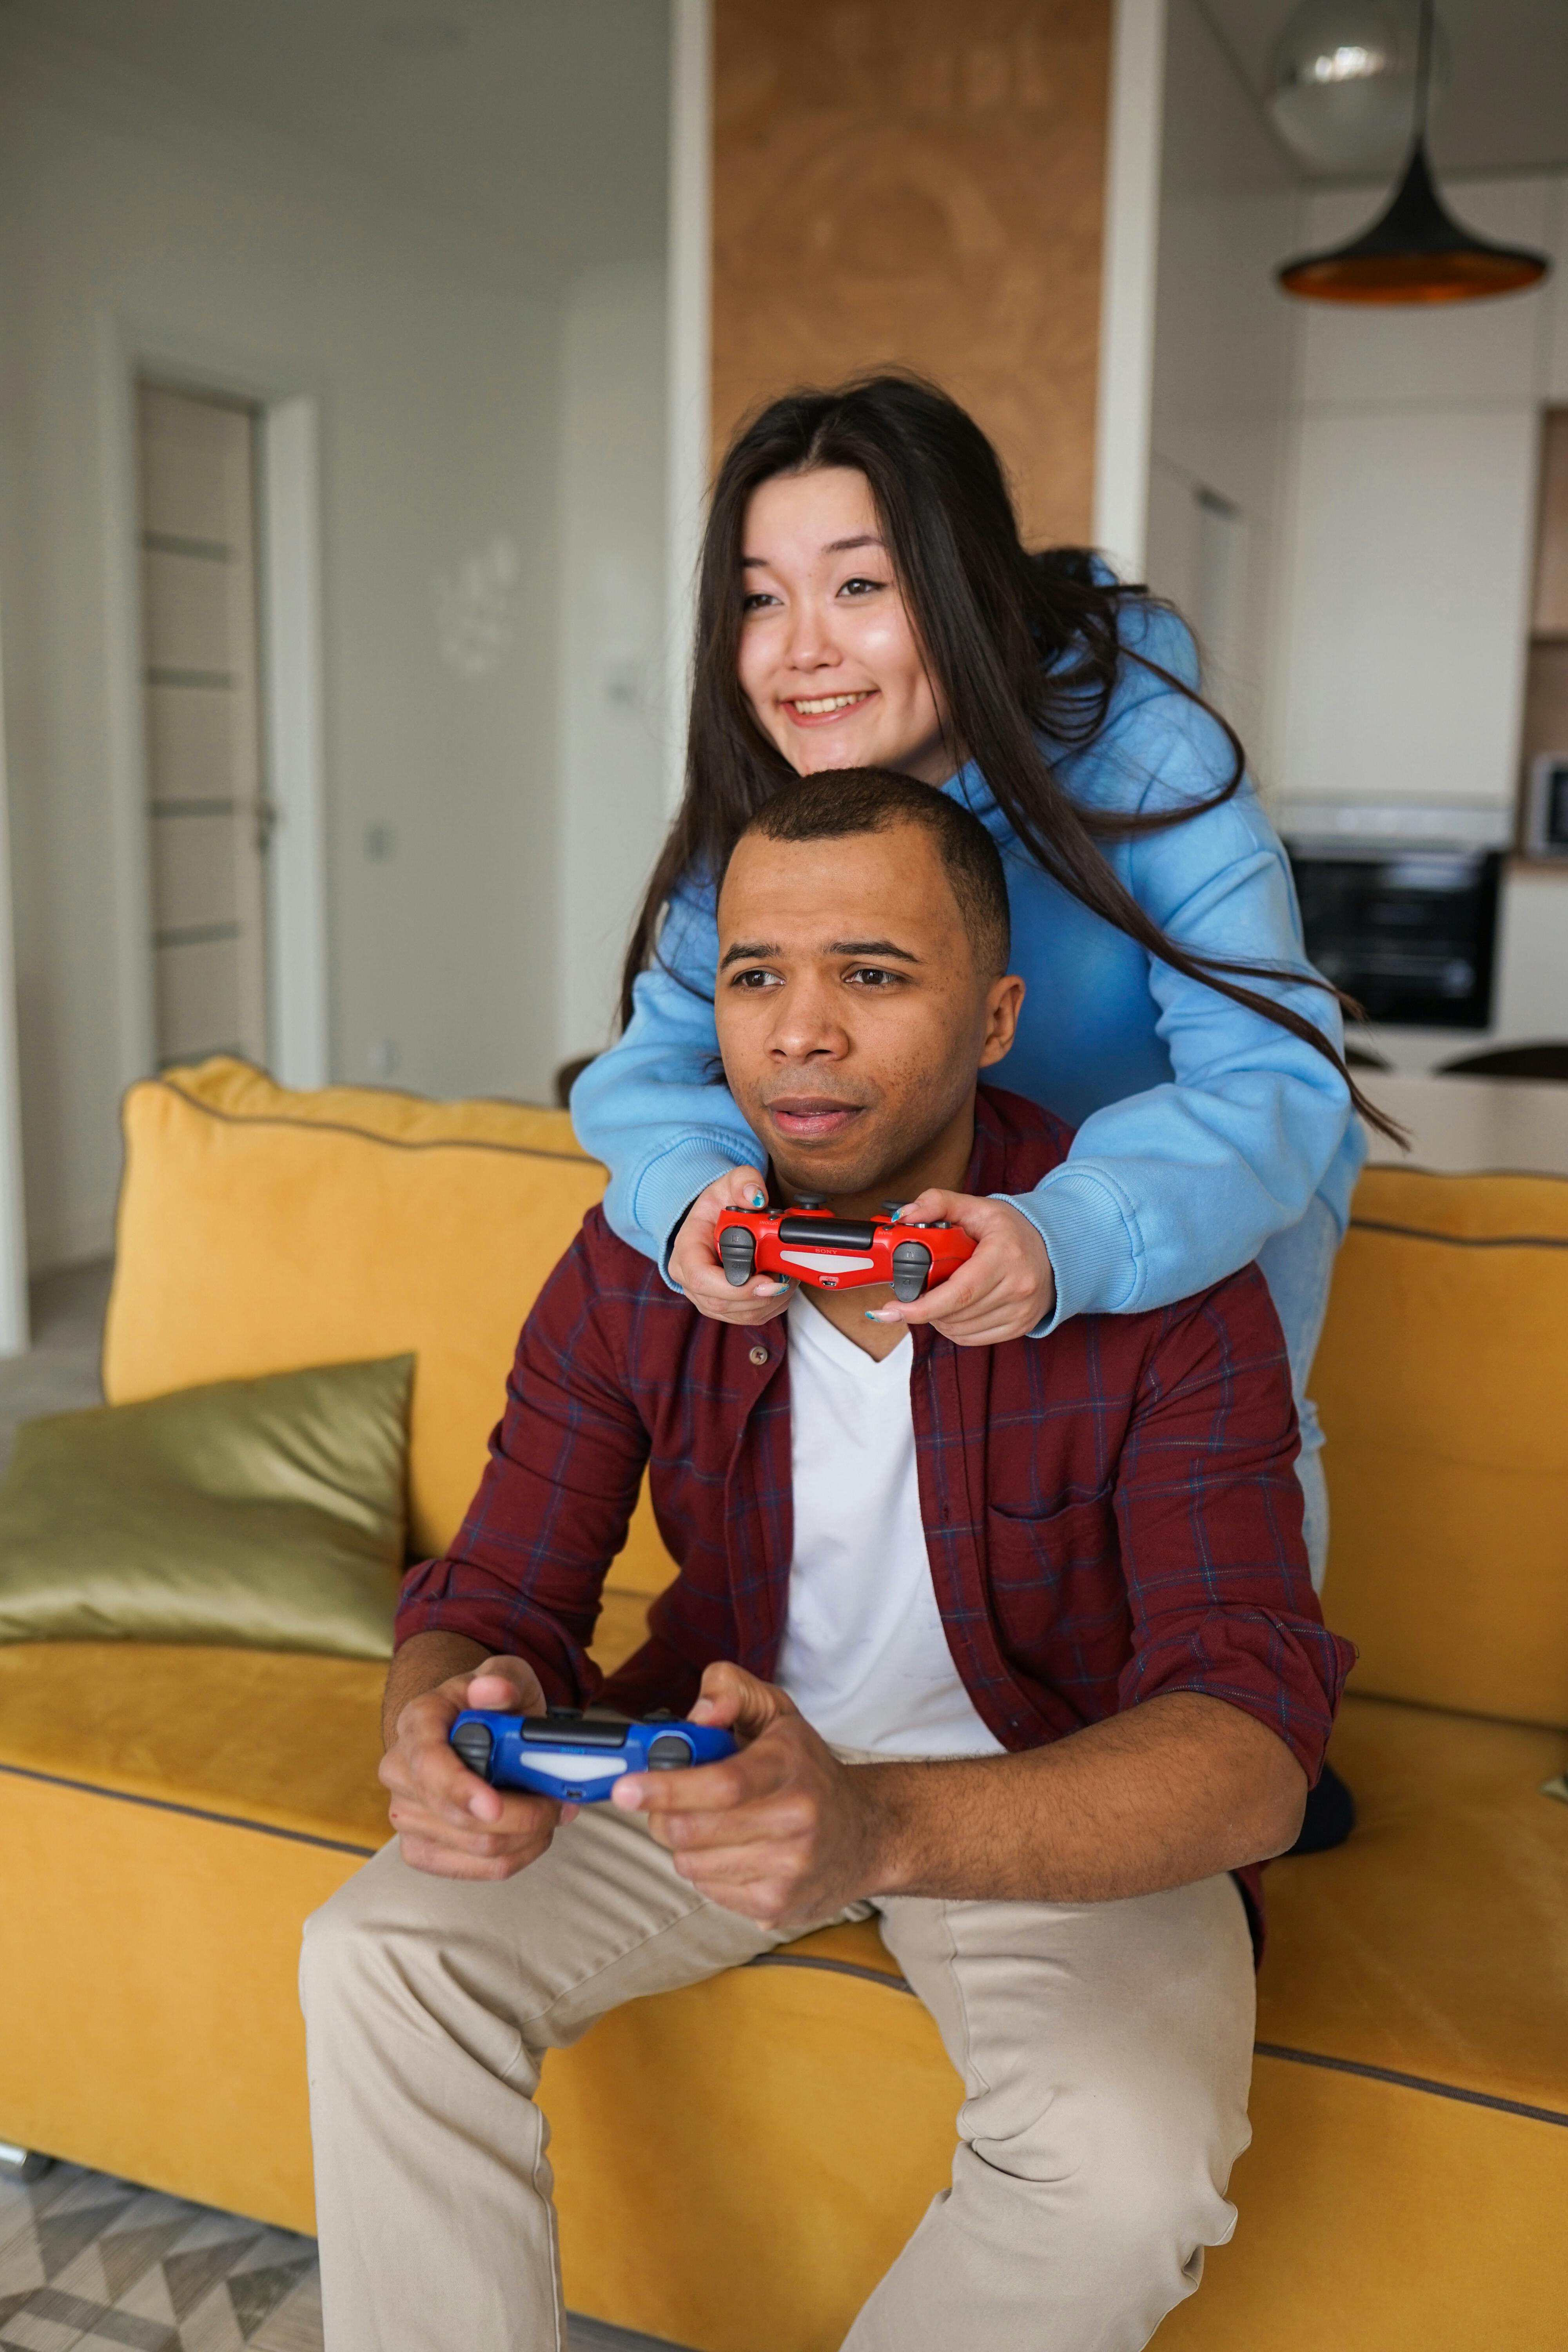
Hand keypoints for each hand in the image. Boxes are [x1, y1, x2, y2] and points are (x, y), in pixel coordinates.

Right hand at [380, 1652, 571, 1879]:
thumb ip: (504, 1679)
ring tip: (552, 1810)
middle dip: (523, 1814)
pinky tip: (534, 1833)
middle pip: (461, 1817)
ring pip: (478, 1847)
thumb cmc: (489, 1705)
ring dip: (529, 1835)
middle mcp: (401, 1771)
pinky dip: (519, 1854)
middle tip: (559, 1800)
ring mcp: (406, 1815)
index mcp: (417, 1723)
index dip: (460, 1789)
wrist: (470, 1730)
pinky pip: (479, 1869)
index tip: (493, 1806)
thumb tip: (492, 1689)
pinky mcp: (421, 1850)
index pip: (429, 1764)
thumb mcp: (507, 1676)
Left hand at [611, 1662, 885, 1930]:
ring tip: (710, 1823)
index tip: (625, 1789)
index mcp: (790, 1767)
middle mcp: (795, 1822)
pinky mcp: (777, 1907)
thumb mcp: (776, 1712)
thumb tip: (696, 1716)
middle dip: (662, 1815)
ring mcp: (788, 1871)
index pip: (721, 1783)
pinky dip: (705, 1869)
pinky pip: (707, 1890)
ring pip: (691, 1864)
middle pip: (694, 1831)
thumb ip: (730, 1691)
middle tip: (666, 1801)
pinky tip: (731, 1850)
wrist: (867, 1833)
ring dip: (684, 1843)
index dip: (666, 1787)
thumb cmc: (807, 1768)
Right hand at [667, 1164, 793, 1327]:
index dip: (735, 1287)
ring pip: (738, 1315)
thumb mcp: (729, 1183)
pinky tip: (782, 1287)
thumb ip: (744, 1182)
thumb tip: (756, 1197)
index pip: (700, 1278)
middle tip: (786, 1279)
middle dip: (759, 1296)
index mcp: (686, 1251)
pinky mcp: (723, 1307)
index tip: (765, 1280)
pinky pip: (748, 1318)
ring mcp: (706, 1297)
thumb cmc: (718, 1205)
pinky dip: (771, 1306)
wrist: (714, 1220)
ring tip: (787, 1279)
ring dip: (770, 1302)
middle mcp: (690, 1280)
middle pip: (721, 1303)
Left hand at [867, 1190, 1054, 1345]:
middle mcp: (1018, 1287)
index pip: (958, 1292)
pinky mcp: (1020, 1327)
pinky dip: (953, 1328)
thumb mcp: (976, 1206)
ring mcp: (1021, 1311)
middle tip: (912, 1293)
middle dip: (923, 1308)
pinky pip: (972, 1339)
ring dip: (937, 1318)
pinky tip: (952, 1310)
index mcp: (1005, 1255)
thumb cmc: (1012, 1230)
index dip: (920, 1306)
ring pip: (959, 1330)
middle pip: (954, 1314)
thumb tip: (903, 1216)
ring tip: (936, 1296)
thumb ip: (937, 1203)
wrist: (1055, 1250)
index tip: (890, 1310)